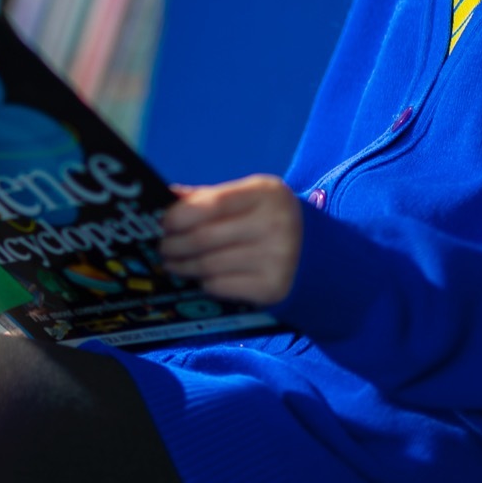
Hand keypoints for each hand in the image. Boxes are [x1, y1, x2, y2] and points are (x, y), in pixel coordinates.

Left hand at [160, 175, 304, 305]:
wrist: (319, 254)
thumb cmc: (270, 219)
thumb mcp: (250, 197)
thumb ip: (210, 197)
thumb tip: (165, 196)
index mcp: (266, 194)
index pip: (212, 204)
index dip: (179, 215)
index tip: (162, 223)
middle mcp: (274, 225)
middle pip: (204, 238)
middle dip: (175, 244)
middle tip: (162, 247)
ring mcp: (275, 259)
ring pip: (208, 265)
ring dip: (183, 266)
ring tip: (173, 263)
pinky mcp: (272, 288)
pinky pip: (220, 286)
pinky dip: (204, 282)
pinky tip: (201, 276)